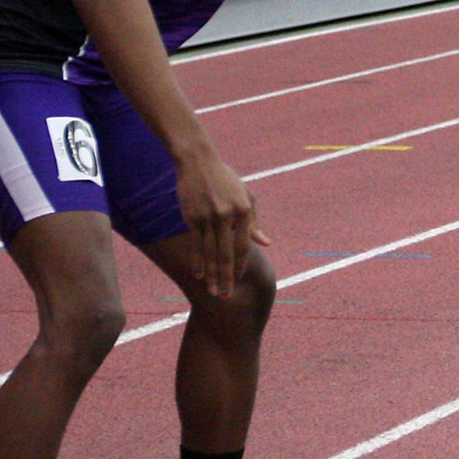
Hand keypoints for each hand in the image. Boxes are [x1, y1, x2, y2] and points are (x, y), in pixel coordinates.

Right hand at [177, 153, 270, 296]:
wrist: (198, 162)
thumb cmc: (226, 180)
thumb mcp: (246, 196)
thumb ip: (254, 222)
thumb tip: (266, 244)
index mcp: (243, 210)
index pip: (244, 245)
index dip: (240, 265)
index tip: (238, 280)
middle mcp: (227, 216)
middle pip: (226, 254)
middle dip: (226, 278)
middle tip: (225, 296)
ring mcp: (208, 217)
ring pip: (210, 253)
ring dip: (211, 275)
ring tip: (212, 292)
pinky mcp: (192, 217)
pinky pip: (195, 244)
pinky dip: (197, 261)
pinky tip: (198, 275)